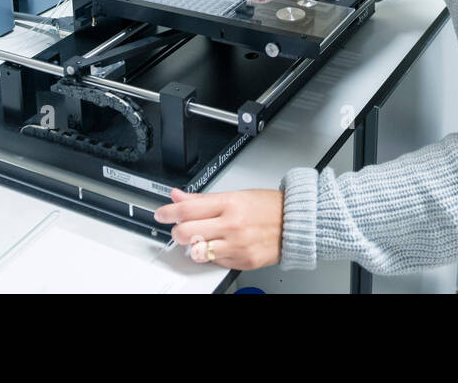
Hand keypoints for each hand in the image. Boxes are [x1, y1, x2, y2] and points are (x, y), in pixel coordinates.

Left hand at [154, 188, 283, 269]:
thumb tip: (179, 196)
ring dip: (192, 246)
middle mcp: (232, 225)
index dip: (169, 212)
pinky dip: (212, 255)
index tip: (162, 214)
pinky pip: (215, 262)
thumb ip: (204, 199)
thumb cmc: (269, 207)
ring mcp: (237, 245)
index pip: (188, 208)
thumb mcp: (236, 195)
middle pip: (186, 232)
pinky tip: (219, 246)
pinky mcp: (242, 261)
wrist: (295, 223)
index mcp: (229, 204)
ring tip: (199, 239)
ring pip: (197, 252)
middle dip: (177, 231)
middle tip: (179, 228)